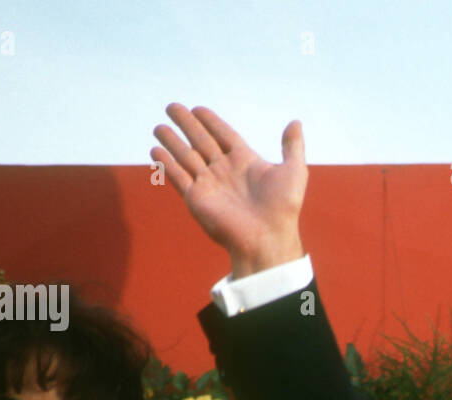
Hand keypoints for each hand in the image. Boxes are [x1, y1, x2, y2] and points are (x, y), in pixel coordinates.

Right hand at [152, 104, 306, 276]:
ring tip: (159, 127)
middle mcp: (225, 171)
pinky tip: (155, 150)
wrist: (267, 238)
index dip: (211, 122)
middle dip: (186, 125)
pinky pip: (178, 177)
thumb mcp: (295, 171)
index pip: (224, 135)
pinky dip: (166, 164)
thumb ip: (293, 146)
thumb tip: (295, 122)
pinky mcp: (197, 199)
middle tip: (172, 108)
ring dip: (172, 141)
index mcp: (245, 162)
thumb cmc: (283, 208)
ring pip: (186, 156)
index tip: (198, 109)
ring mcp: (209, 185)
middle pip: (201, 141)